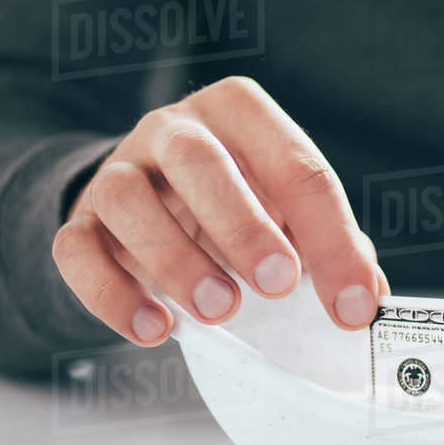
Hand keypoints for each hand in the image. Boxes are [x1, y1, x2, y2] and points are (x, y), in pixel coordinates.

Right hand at [53, 76, 388, 345]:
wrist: (152, 196)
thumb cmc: (239, 201)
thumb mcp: (289, 210)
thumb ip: (330, 246)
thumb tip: (367, 299)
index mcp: (242, 114)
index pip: (294, 167)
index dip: (330, 239)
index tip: (352, 306)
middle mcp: (173, 129)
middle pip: (198, 161)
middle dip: (243, 225)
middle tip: (278, 286)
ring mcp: (119, 170)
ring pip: (127, 198)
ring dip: (175, 259)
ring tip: (219, 312)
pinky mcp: (80, 220)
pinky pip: (76, 249)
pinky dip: (112, 294)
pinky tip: (154, 330)